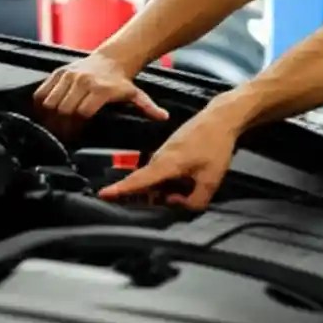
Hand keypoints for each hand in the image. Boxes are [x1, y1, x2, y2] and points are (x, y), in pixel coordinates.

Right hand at [33, 52, 168, 139]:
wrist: (112, 58)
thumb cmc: (122, 81)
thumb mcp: (136, 95)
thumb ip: (147, 108)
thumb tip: (163, 117)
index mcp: (101, 89)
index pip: (81, 113)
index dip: (76, 128)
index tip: (74, 136)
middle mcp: (83, 81)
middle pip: (63, 109)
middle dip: (60, 126)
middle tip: (61, 135)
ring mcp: (69, 76)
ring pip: (49, 101)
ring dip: (48, 116)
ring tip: (53, 126)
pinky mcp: (59, 72)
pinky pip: (41, 92)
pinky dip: (40, 104)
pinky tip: (46, 113)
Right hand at [97, 103, 241, 209]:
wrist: (220, 118)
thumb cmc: (216, 145)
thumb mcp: (211, 179)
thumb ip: (195, 201)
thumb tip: (178, 205)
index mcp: (166, 164)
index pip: (138, 181)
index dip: (120, 190)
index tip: (102, 195)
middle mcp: (159, 157)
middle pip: (145, 183)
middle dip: (149, 198)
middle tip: (168, 205)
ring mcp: (163, 152)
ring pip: (156, 177)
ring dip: (163, 189)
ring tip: (184, 192)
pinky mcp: (170, 149)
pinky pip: (162, 170)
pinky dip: (169, 180)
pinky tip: (188, 180)